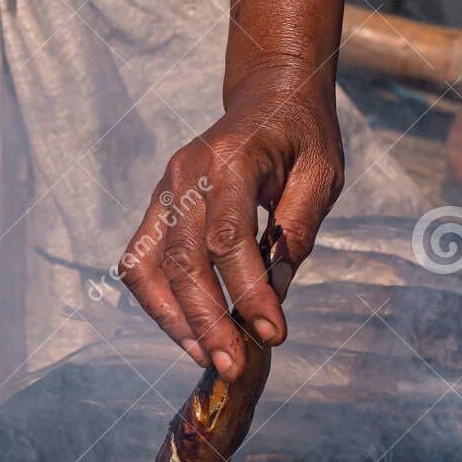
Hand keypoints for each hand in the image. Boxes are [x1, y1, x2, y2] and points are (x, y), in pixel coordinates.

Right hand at [119, 58, 343, 378]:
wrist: (270, 94)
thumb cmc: (302, 135)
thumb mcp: (321, 176)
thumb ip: (298, 233)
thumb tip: (275, 299)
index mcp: (232, 160)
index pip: (229, 239)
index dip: (248, 293)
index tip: (273, 335)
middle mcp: (186, 174)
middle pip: (182, 261)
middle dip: (207, 322)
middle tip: (234, 366)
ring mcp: (164, 189)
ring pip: (149, 267)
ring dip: (174, 320)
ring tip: (208, 359)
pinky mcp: (157, 206)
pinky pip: (141, 263)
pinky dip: (159, 303)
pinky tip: (189, 333)